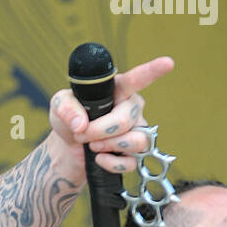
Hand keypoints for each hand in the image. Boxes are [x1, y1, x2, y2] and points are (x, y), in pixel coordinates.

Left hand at [48, 56, 174, 174]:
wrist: (67, 149)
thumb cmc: (69, 120)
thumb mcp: (59, 107)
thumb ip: (66, 108)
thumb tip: (80, 124)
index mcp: (118, 90)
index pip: (136, 79)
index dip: (152, 71)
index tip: (167, 63)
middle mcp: (131, 108)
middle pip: (126, 119)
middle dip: (100, 130)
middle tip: (81, 134)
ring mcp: (135, 131)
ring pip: (136, 140)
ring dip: (109, 145)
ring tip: (92, 145)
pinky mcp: (132, 154)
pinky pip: (131, 162)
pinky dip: (111, 163)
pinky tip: (99, 159)